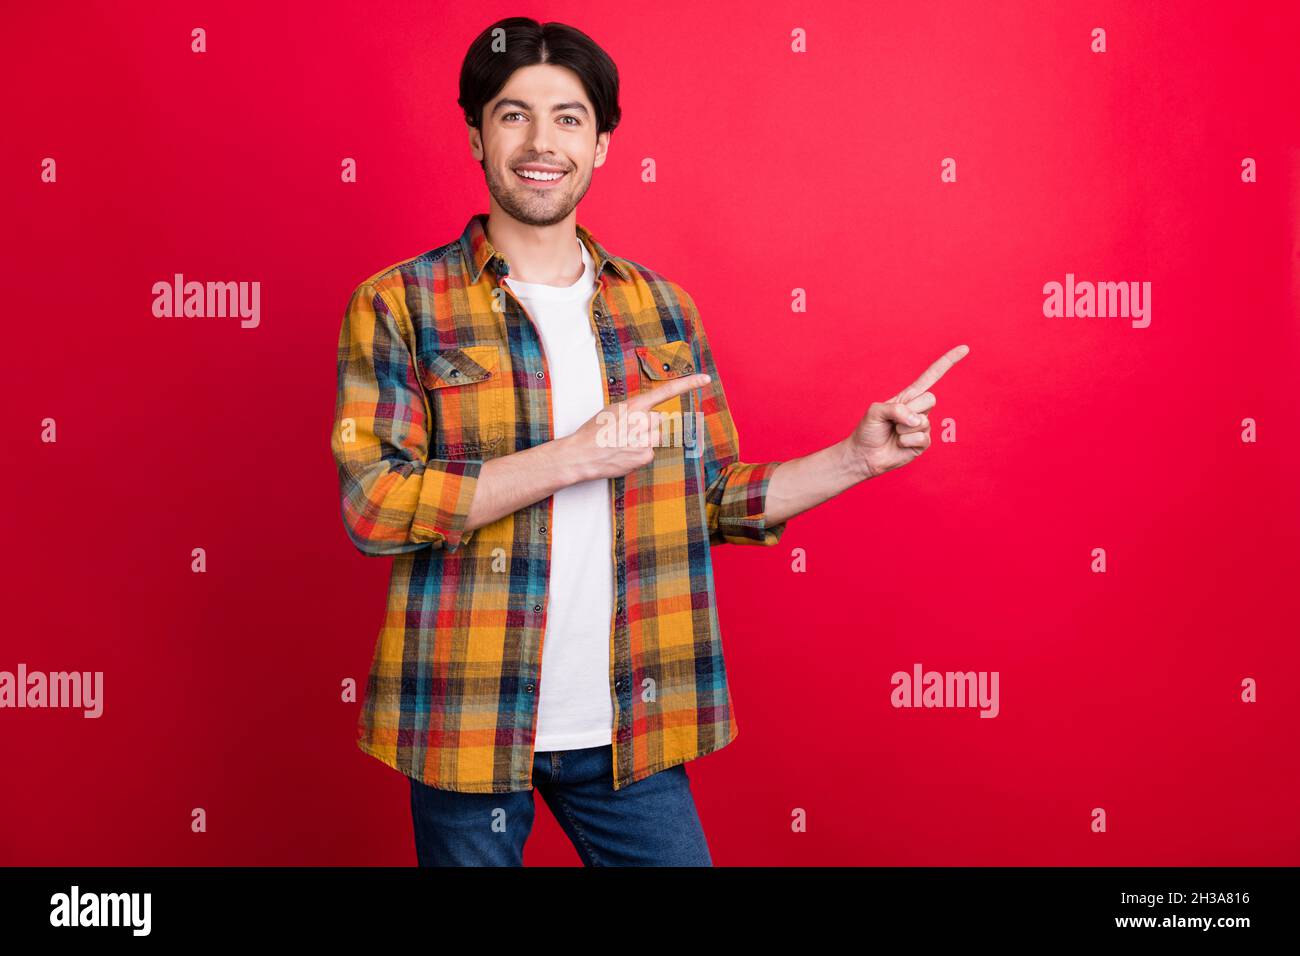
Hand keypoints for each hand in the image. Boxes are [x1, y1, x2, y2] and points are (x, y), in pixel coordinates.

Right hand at [561, 372, 712, 481]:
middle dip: (647, 426)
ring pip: (656, 437)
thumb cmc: (593, 431)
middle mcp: (643, 420)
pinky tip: (625, 453)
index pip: (667, 391)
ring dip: (644, 440)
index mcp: (634, 405)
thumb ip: (634, 409)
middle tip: (626, 432)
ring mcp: (645, 439)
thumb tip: (648, 414)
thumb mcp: (613, 410)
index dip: (688, 384)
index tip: (705, 378)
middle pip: (659, 420)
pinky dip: (640, 453)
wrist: (581, 454)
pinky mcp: (645, 456)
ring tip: (623, 443)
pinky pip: (650, 452)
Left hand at [845, 344, 969, 479]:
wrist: (864, 455)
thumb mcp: (875, 411)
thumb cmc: (868, 430)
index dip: (948, 362)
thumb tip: (916, 420)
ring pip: (923, 421)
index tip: (965, 348)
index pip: (931, 376)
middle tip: (894, 420)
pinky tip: (899, 444)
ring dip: (903, 428)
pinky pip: (921, 437)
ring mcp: (922, 426)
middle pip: (930, 399)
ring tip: (894, 433)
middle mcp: (918, 409)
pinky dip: (906, 441)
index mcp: (908, 396)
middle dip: (910, 409)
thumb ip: (895, 409)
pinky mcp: (923, 443)